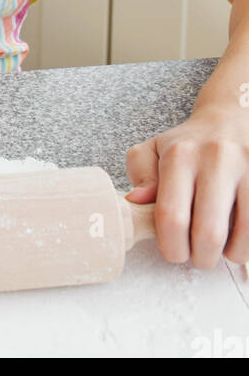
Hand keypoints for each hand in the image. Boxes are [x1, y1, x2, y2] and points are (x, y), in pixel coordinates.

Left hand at [124, 107, 248, 268]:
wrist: (230, 118)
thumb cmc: (189, 144)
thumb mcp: (154, 150)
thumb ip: (141, 175)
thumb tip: (137, 201)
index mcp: (180, 155)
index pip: (172, 217)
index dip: (172, 248)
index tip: (175, 252)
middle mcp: (216, 158)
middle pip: (208, 233)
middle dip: (202, 257)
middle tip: (199, 255)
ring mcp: (248, 166)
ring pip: (243, 236)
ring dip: (231, 253)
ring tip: (223, 247)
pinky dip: (248, 243)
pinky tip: (240, 235)